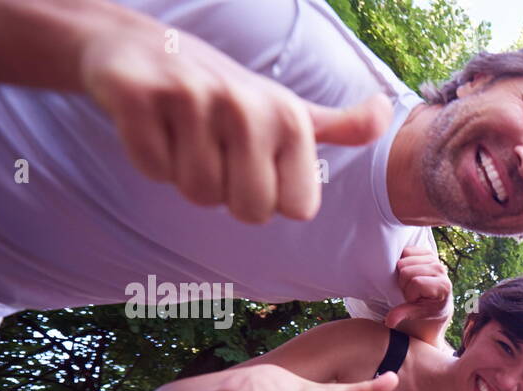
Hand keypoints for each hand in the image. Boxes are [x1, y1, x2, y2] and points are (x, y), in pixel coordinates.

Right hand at [78, 20, 389, 222]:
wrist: (135, 47)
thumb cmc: (223, 94)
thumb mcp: (286, 108)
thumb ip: (339, 125)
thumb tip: (387, 112)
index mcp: (289, 117)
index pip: (297, 209)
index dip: (270, 198)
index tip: (252, 162)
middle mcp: (248, 105)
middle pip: (250, 210)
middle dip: (229, 194)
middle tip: (214, 151)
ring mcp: (193, 97)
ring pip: (198, 193)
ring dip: (186, 175)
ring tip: (184, 133)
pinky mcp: (140, 96)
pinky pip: (153, 169)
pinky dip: (149, 157)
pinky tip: (153, 124)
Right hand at [384, 247, 452, 330]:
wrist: (439, 298)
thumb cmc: (429, 307)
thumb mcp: (418, 313)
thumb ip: (404, 314)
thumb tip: (388, 321)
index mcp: (443, 285)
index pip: (416, 283)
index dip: (409, 293)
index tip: (415, 300)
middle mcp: (441, 269)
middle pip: (406, 271)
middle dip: (404, 284)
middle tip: (412, 292)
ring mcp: (435, 259)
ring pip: (404, 260)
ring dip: (403, 273)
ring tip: (412, 283)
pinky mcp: (428, 252)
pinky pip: (406, 251)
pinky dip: (404, 261)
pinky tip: (411, 272)